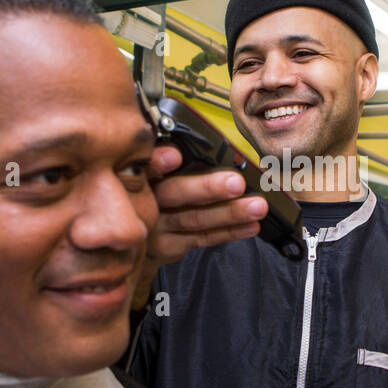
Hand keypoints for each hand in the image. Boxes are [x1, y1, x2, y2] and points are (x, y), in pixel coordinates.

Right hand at [132, 145, 269, 308]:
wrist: (130, 237)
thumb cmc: (149, 190)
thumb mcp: (147, 170)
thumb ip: (164, 159)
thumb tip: (199, 141)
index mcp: (137, 175)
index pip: (144, 166)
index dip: (156, 162)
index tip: (175, 156)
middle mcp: (142, 202)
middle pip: (173, 193)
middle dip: (207, 188)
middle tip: (236, 182)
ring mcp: (155, 228)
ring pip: (193, 218)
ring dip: (229, 212)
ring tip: (257, 206)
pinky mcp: (168, 247)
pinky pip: (202, 238)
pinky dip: (229, 231)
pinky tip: (251, 226)